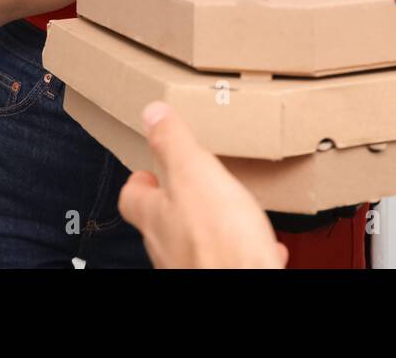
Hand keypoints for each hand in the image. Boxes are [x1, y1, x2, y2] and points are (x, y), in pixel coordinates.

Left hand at [118, 102, 288, 268]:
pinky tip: (263, 245)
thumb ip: (173, 143)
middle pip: (160, 221)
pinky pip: (229, 261)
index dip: (142, 180)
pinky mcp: (222, 273)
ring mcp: (191, 265)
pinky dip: (242, 250)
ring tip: (229, 211)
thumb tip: (152, 113)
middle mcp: (167, 245)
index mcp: (156, 215)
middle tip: (190, 184)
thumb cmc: (221, 241)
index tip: (152, 168)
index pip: (132, 195)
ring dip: (208, 226)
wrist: (244, 281)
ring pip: (193, 242)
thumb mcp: (195, 174)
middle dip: (176, 202)